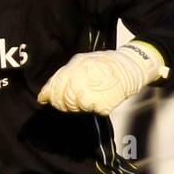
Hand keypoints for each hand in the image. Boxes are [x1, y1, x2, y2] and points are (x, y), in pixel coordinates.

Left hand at [37, 43, 168, 114]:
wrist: (130, 66)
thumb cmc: (104, 65)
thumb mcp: (80, 62)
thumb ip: (61, 78)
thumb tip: (43, 96)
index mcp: (76, 66)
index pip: (56, 87)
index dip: (51, 96)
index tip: (49, 100)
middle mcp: (83, 79)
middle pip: (64, 100)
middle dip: (64, 103)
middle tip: (71, 101)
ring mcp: (93, 92)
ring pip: (75, 107)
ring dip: (77, 106)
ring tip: (87, 96)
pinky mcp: (103, 104)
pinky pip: (90, 110)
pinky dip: (92, 107)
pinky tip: (98, 98)